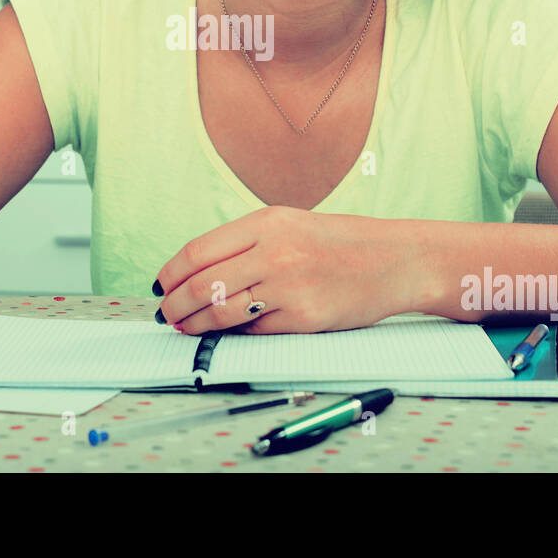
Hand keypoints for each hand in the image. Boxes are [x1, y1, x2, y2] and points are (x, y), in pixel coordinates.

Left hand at [153, 206, 410, 334]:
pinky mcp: (303, 319)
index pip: (198, 251)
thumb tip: (194, 275)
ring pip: (221, 313)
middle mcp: (275, 252)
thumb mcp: (289, 225)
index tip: (161, 286)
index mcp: (266, 223)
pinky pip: (254, 332)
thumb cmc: (339, 243)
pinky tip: (228, 332)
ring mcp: (289, 287)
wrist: (396, 260)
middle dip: (176, 306)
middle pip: (203, 286)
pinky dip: (235, 334)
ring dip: (195, 325)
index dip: (171, 274)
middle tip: (167, 314)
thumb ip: (245, 244)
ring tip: (187, 327)